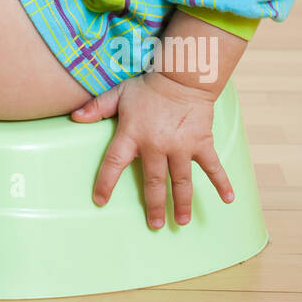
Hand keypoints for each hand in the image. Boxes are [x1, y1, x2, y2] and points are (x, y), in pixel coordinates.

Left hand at [70, 69, 234, 229]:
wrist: (182, 76)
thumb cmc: (148, 87)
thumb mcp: (119, 94)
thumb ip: (97, 107)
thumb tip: (74, 117)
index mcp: (133, 135)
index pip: (114, 162)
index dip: (106, 182)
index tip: (100, 200)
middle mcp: (157, 145)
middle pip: (154, 182)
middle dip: (154, 205)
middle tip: (154, 225)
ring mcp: (181, 147)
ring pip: (181, 181)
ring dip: (182, 203)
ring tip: (181, 222)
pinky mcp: (202, 143)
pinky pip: (213, 167)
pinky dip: (222, 183)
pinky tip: (228, 199)